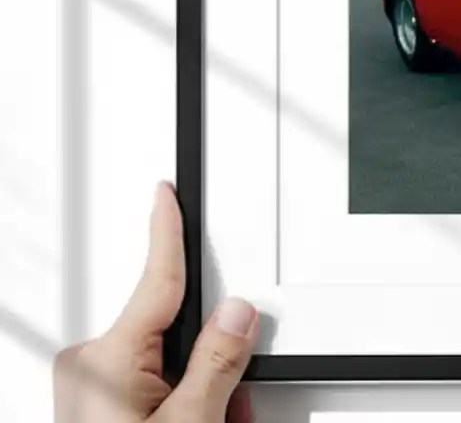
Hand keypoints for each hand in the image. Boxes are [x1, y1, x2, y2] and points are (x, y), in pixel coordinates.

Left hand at [54, 182, 257, 422]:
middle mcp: (91, 368)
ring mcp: (90, 390)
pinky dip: (186, 403)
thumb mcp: (191, 421)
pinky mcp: (96, 406)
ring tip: (218, 422)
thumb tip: (237, 314)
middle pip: (177, 334)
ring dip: (205, 392)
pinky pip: (157, 385)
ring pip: (173, 365)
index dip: (167, 232)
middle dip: (215, 364)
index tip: (165, 194)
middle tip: (232, 406)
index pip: (156, 281)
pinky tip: (202, 421)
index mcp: (106, 361)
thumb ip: (217, 363)